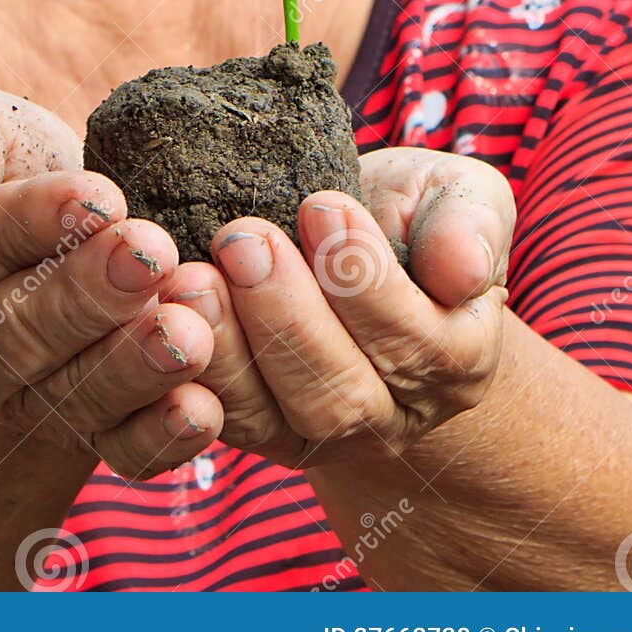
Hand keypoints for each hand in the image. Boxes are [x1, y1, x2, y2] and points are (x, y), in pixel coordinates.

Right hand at [0, 82, 221, 480]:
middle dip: (90, 294)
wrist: (49, 230)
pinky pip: (122, 451)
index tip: (98, 196)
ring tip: (189, 329)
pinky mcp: (97, 429)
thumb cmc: (4, 162)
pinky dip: (164, 436)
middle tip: (150, 252)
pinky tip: (205, 409)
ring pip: (74, 399)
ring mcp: (31, 399)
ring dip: (135, 366)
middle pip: (19, 333)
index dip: (30, 224)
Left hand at [159, 146, 513, 468]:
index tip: (318, 204)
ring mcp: (321, 434)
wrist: (353, 244)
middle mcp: (393, 414)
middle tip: (242, 238)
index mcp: (457, 360)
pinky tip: (160, 317)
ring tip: (192, 276)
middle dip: (287, 316)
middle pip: (340, 396)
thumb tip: (464, 271)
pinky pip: (222, 421)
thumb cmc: (410, 213)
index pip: (416, 341)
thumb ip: (471, 225)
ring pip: (275, 420)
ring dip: (230, 348)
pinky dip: (188, 374)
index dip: (364, 279)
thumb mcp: (458, 196)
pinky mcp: (260, 430)